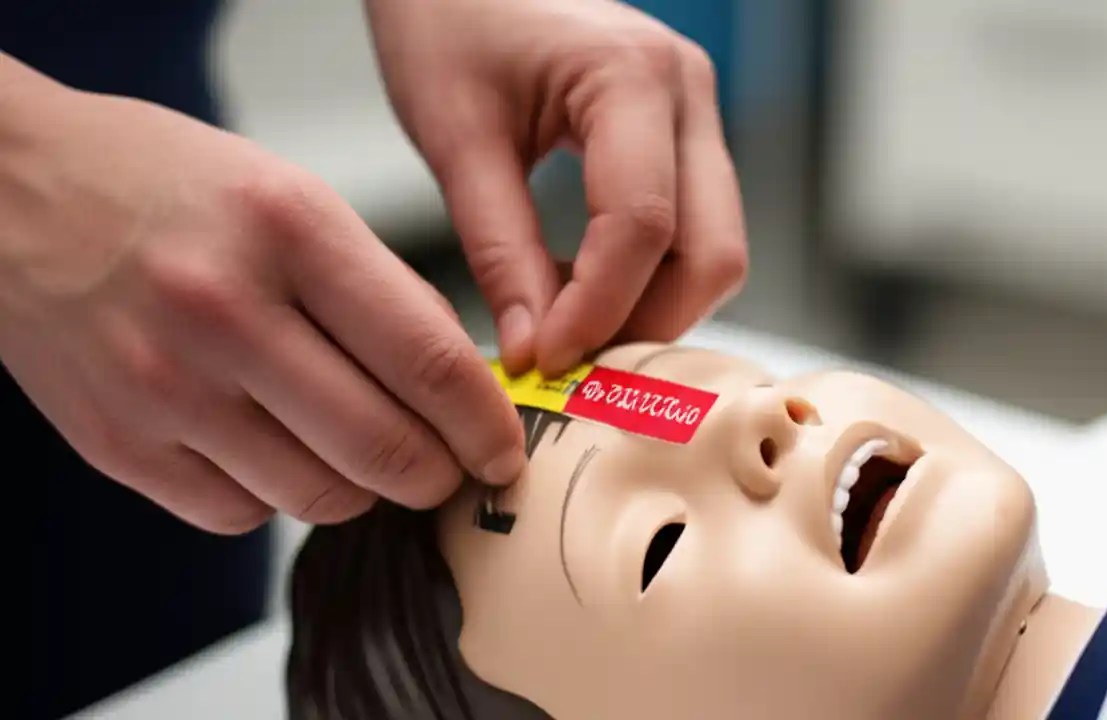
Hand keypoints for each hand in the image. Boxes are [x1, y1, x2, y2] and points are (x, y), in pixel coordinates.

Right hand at [0, 59, 525, 533]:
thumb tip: (462, 387)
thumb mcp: (296, 198)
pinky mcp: (119, 445)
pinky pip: (243, 514)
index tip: (505, 450)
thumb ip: (385, 292)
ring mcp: (163, 388)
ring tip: (359, 447)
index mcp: (289, 231)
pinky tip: (272, 445)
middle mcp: (224, 312)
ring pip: (321, 499)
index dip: (486, 426)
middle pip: (384, 450)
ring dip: (364, 488)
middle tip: (451, 466)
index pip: (428, 363)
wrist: (12, 195)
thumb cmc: (169, 189)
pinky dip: (279, 493)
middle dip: (441, 474)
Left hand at [365, 0, 748, 375]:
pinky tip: (579, 288)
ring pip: (713, 251)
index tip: (543, 361)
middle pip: (713, 252)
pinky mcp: (683, 138)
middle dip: (646, 324)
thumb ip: (501, 249)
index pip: (644, 225)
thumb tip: (535, 351)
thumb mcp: (457, 137)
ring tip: (564, 324)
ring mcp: (695, 116)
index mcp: (632, 74)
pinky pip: (693, 233)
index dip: (598, 309)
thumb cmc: (447, 21)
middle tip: (567, 362)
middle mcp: (687, 92)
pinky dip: (647, 279)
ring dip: (649, 307)